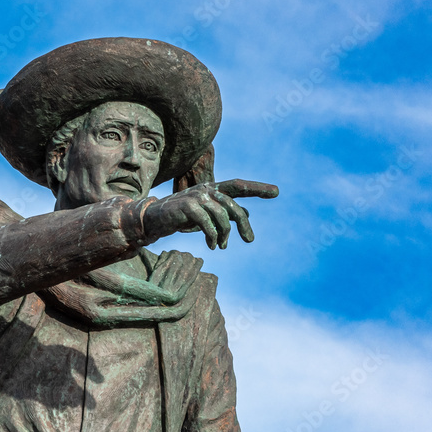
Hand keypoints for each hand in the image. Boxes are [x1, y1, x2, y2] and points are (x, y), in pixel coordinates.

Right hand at [142, 178, 278, 250]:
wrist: (155, 219)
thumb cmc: (182, 217)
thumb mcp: (207, 215)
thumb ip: (225, 212)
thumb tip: (246, 214)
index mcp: (213, 189)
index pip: (238, 186)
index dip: (257, 188)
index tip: (276, 192)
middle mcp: (206, 190)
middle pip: (233, 206)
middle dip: (243, 224)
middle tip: (250, 240)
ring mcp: (196, 197)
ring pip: (221, 217)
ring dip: (224, 235)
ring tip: (221, 245)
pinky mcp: (187, 207)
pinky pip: (207, 224)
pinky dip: (212, 237)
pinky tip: (212, 246)